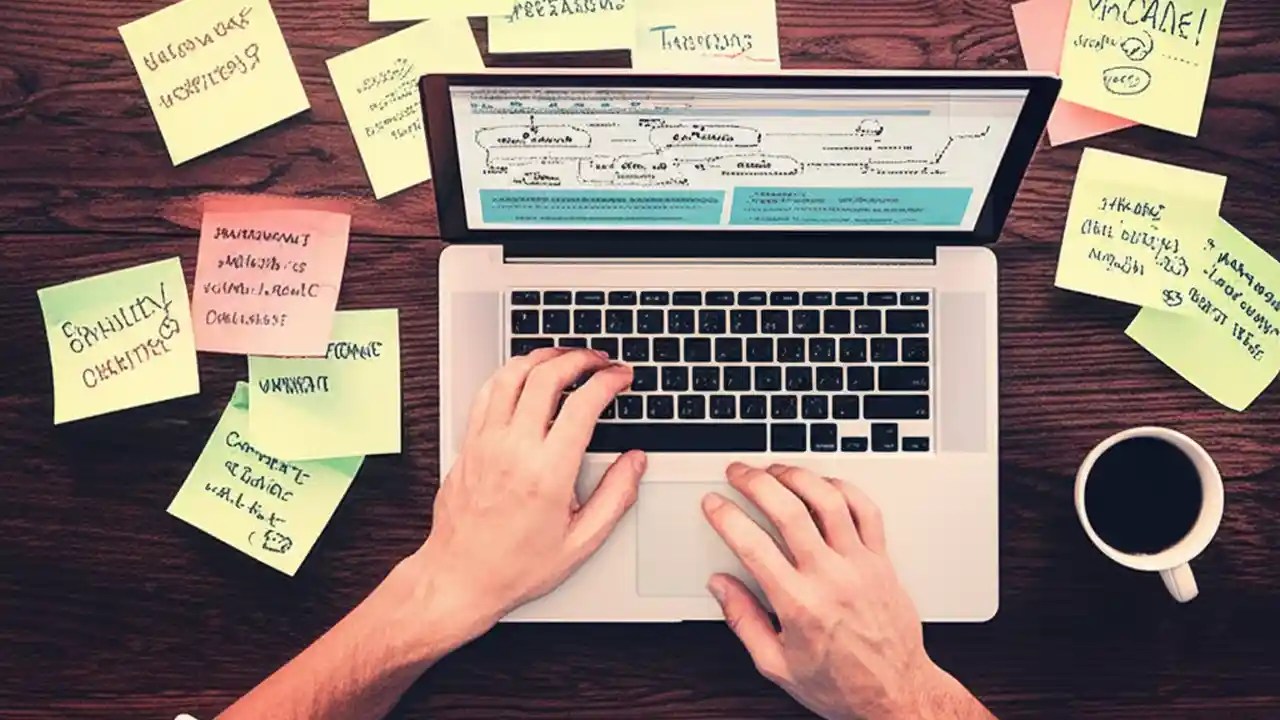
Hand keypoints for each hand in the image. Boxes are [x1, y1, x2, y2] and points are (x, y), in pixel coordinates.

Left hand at [410, 348, 645, 644]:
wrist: (460, 577)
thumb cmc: (515, 566)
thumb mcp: (581, 542)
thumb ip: (616, 497)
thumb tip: (635, 462)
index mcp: (547, 472)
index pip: (583, 404)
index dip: (608, 381)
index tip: (621, 377)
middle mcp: (513, 450)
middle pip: (547, 376)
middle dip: (580, 358)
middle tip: (599, 361)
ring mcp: (486, 443)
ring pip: (513, 375)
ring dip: (543, 357)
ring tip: (565, 357)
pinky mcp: (469, 445)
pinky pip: (487, 392)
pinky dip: (510, 373)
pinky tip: (525, 375)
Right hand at [703, 463, 992, 719]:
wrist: (895, 693)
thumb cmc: (840, 683)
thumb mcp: (776, 664)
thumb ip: (743, 620)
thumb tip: (720, 586)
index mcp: (799, 605)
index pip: (753, 545)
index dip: (726, 517)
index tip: (713, 504)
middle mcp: (830, 578)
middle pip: (789, 511)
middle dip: (755, 482)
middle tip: (738, 472)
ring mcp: (860, 565)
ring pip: (828, 501)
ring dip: (797, 476)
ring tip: (775, 469)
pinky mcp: (882, 561)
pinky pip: (866, 510)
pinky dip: (843, 488)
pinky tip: (823, 484)